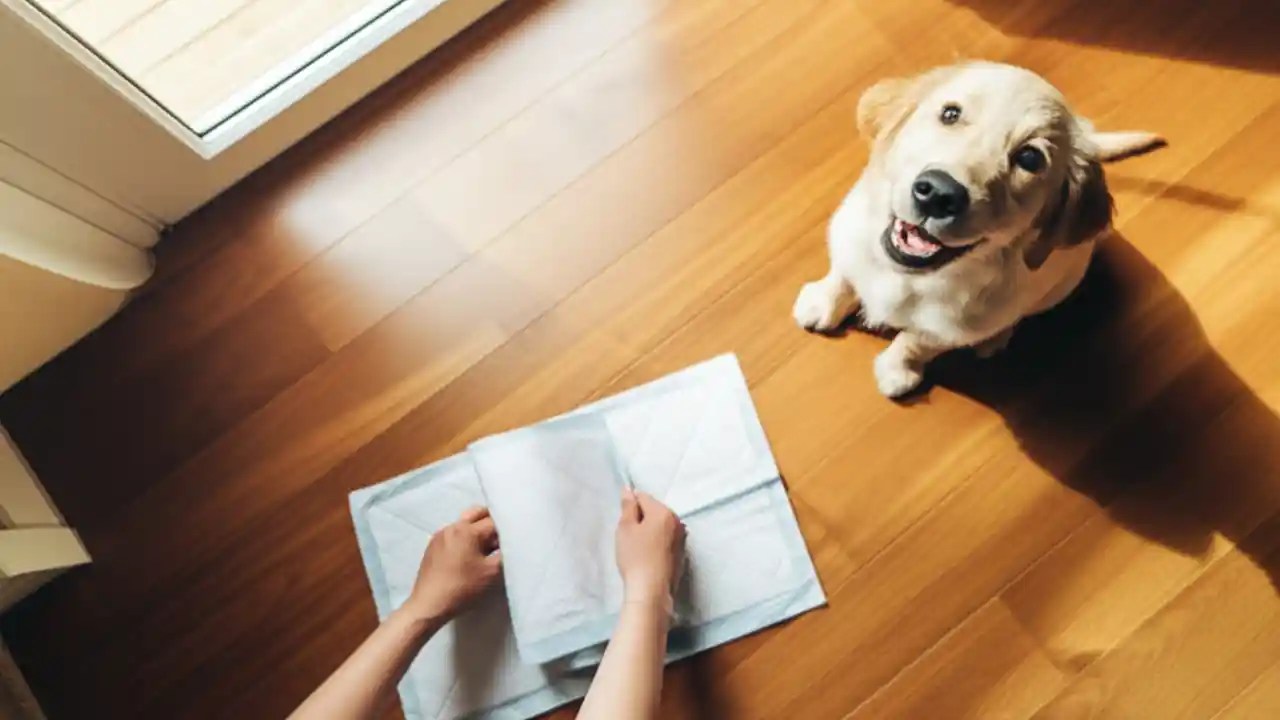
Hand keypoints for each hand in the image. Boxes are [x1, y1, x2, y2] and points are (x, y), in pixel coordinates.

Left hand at [403, 507, 501, 621]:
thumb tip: (510, 544)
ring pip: (464, 522)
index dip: (507, 530)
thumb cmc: (463, 588)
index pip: (494, 521)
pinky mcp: (432, 546)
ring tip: (485, 548)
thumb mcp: (492, 573)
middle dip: (491, 521)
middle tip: (501, 538)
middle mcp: (452, 526)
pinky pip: (453, 533)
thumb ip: (505, 554)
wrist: (429, 605)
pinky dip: (464, 537)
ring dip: (477, 529)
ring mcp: (440, 535)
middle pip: (477, 512)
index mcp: (467, 530)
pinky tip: (468, 555)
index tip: (514, 539)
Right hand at [615, 489, 685, 604]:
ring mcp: (682, 539)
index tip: (623, 522)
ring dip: (650, 531)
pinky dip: (657, 544)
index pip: (643, 497)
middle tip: (628, 536)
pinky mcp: (682, 555)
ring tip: (638, 548)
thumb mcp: (625, 528)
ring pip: (661, 527)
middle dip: (641, 518)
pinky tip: (648, 557)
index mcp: (664, 512)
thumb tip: (629, 490)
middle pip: (655, 511)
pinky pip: (666, 541)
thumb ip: (628, 506)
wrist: (652, 590)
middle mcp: (678, 522)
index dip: (630, 507)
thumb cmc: (635, 557)